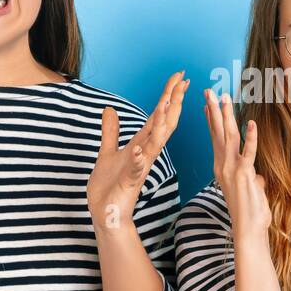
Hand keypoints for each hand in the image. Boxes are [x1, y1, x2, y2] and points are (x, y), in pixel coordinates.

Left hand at [88, 71, 188, 227]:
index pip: (158, 116)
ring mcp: (139, 168)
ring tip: (167, 104)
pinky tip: (138, 150)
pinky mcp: (129, 182)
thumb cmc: (110, 186)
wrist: (106, 213)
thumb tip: (110, 110)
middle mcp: (145, 153)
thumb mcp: (107, 151)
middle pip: (164, 124)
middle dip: (173, 102)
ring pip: (155, 144)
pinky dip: (138, 159)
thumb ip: (111, 131)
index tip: (179, 77)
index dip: (168, 95)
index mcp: (141, 144)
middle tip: (183, 81)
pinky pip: (136, 169)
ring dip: (161, 125)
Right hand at [204, 89, 271, 240]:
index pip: (215, 138)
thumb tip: (257, 175)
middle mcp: (223, 165)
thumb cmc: (251, 212)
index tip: (207, 104)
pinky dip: (250, 137)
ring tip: (224, 97)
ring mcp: (231, 169)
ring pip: (228, 136)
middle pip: (217, 132)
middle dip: (213, 110)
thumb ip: (251, 178)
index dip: (211, 120)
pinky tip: (251, 123)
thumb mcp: (250, 189)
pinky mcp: (244, 174)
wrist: (248, 229)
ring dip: (226, 116)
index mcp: (222, 167)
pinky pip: (248, 152)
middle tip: (209, 91)